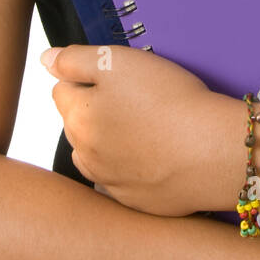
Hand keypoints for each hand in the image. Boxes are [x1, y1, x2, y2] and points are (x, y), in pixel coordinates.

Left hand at [40, 44, 234, 216]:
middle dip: (96, 107)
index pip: (62, 88)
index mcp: (78, 117)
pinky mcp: (133, 200)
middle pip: (77, 121)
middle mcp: (85, 154)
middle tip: (137, 98)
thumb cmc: (172, 102)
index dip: (89, 76)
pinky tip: (152, 154)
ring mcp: (108, 182)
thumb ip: (75, 59)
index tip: (117, 77)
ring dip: (109, 139)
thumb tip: (46, 59)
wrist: (213, 151)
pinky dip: (129, 166)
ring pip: (96, 152)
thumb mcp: (119, 61)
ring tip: (146, 126)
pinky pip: (119, 179)